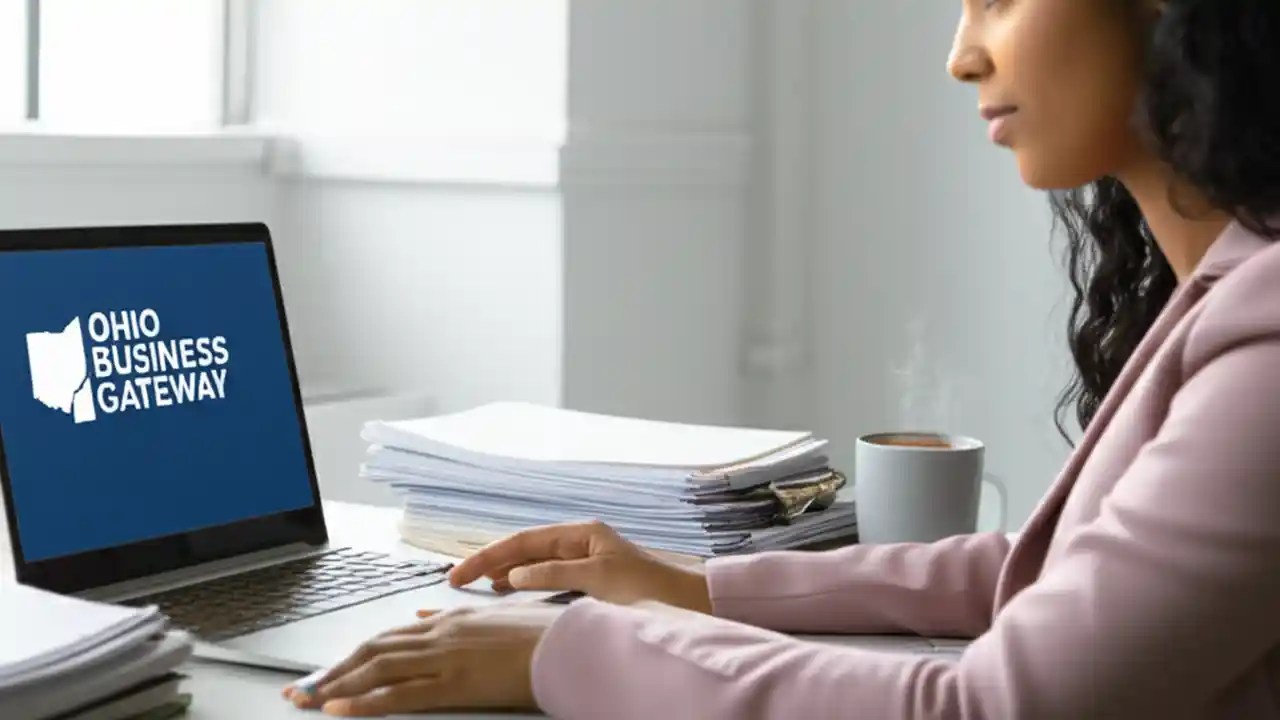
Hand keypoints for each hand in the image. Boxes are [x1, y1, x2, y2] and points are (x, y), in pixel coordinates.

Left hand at [283, 604, 560, 715]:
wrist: (570, 643)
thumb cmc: (544, 633)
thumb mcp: (498, 617)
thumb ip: (457, 619)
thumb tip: (424, 618)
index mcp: (451, 621)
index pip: (389, 637)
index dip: (355, 654)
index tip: (330, 668)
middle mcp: (439, 635)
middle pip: (371, 652)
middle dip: (332, 671)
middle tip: (301, 689)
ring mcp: (444, 658)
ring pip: (375, 671)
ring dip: (335, 686)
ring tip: (306, 700)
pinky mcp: (453, 684)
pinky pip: (398, 695)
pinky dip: (363, 703)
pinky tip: (337, 710)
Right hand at [446, 520, 712, 612]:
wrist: (686, 602)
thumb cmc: (648, 586)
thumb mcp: (598, 578)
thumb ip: (553, 574)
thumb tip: (513, 575)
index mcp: (580, 532)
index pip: (522, 541)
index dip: (488, 556)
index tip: (460, 573)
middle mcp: (579, 541)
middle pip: (523, 549)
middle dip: (490, 561)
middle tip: (457, 580)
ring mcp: (583, 558)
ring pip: (532, 563)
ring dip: (504, 572)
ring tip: (476, 585)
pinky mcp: (588, 578)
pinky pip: (545, 575)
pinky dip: (523, 582)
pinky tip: (508, 589)